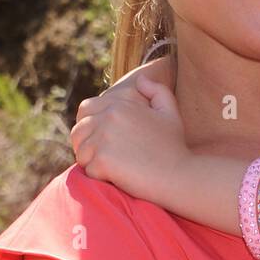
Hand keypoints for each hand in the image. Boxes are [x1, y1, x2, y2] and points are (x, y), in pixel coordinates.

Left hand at [71, 73, 190, 209]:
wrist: (179, 176)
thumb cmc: (175, 147)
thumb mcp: (170, 113)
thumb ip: (157, 91)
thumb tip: (141, 80)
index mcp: (120, 103)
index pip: (86, 109)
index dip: (89, 126)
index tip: (101, 140)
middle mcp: (109, 116)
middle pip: (79, 131)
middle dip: (86, 145)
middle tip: (102, 158)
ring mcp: (104, 138)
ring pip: (81, 152)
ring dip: (91, 163)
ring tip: (110, 169)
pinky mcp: (103, 160)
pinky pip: (89, 170)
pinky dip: (100, 178)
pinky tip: (117, 179)